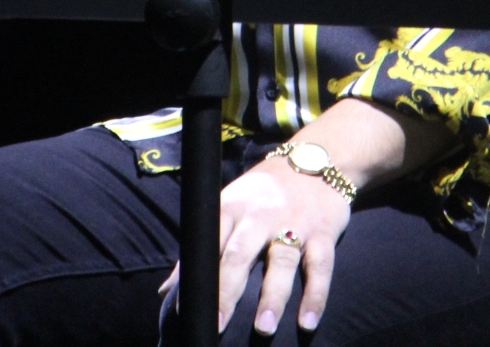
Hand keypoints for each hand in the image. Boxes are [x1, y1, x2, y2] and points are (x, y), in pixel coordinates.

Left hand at [159, 157, 351, 335]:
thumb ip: (201, 247)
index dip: (197, 275)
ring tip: (264, 328)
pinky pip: (321, 266)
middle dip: (228, 291)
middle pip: (240, 254)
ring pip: (281, 261)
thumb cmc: (263, 193)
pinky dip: (316, 295)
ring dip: (273, 297)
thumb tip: (167, 290)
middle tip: (218, 324)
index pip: (209, 244)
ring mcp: (293, 223)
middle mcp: (259, 215)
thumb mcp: (228, 206)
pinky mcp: (322, 232)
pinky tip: (308, 322)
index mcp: (231, 208)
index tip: (188, 309)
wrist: (315, 161)